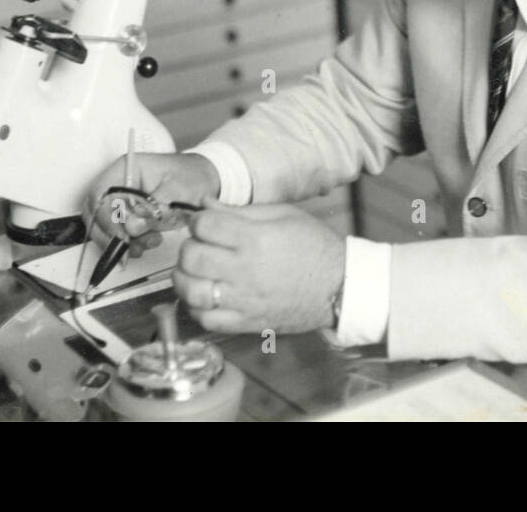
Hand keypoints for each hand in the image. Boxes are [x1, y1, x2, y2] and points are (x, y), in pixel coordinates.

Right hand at [84, 153, 219, 256]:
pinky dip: (131, 244)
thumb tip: (133, 226)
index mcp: (127, 168)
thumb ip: (155, 208)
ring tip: (151, 241)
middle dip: (112, 234)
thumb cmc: (193, 177)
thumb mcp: (178, 190)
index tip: (122, 237)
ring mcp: (122, 200)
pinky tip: (150, 241)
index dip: (106, 218)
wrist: (207, 180)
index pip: (101, 194)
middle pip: (97, 213)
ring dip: (124, 242)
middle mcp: (120, 183)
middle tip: (131, 247)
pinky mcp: (129, 215)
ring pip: (106, 227)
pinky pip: (119, 234)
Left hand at [174, 202, 345, 335]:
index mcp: (255, 239)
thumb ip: (241, 211)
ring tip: (196, 272)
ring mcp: (244, 300)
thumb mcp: (283, 216)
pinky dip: (197, 308)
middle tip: (200, 246)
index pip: (204, 225)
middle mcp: (245, 270)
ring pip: (192, 292)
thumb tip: (205, 204)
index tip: (205, 223)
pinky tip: (205, 296)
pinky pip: (206, 320)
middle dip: (189, 247)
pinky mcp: (246, 322)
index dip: (199, 220)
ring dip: (186, 279)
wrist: (340, 286)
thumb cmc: (315, 246)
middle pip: (192, 258)